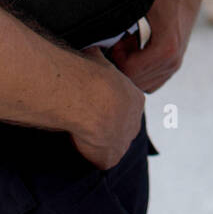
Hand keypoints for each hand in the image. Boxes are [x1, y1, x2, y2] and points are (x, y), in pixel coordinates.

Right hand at [71, 47, 144, 169]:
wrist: (90, 98)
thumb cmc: (92, 75)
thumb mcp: (98, 59)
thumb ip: (98, 61)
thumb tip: (90, 52)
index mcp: (136, 99)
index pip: (124, 107)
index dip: (108, 107)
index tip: (93, 104)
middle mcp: (134, 122)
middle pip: (121, 127)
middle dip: (106, 126)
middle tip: (86, 119)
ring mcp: (123, 142)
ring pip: (111, 145)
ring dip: (97, 141)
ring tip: (78, 131)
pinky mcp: (110, 158)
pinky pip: (99, 161)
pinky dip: (88, 155)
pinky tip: (76, 143)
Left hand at [112, 0, 204, 93]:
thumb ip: (123, 13)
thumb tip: (98, 24)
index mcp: (165, 49)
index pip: (130, 71)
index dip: (117, 58)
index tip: (115, 40)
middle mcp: (173, 61)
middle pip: (135, 80)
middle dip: (122, 63)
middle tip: (118, 41)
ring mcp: (174, 65)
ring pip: (142, 83)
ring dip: (130, 67)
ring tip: (127, 44)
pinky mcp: (174, 64)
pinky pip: (151, 82)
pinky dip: (139, 70)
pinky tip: (135, 49)